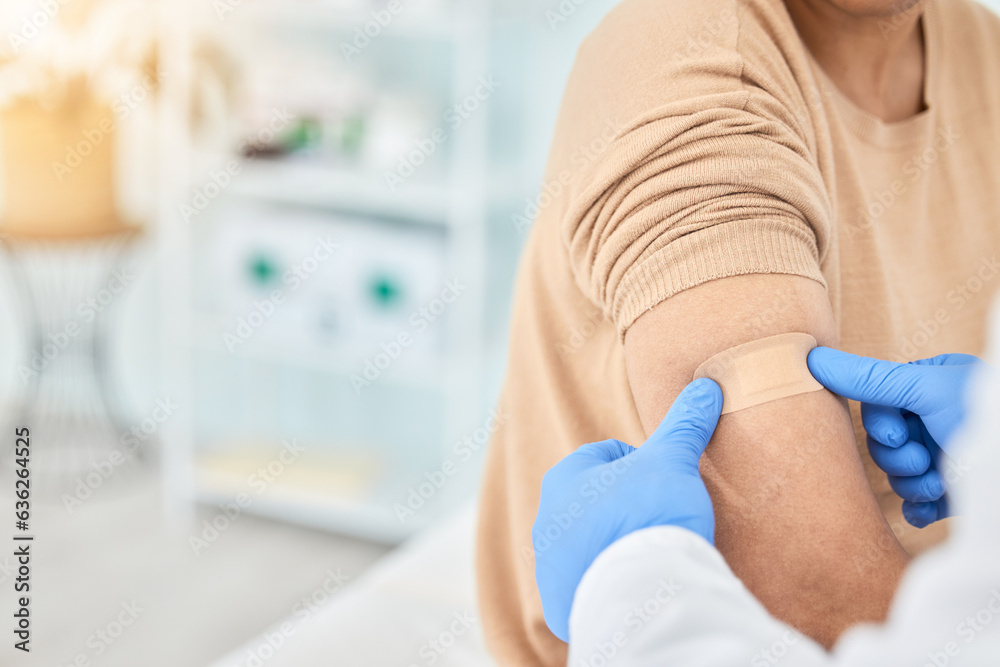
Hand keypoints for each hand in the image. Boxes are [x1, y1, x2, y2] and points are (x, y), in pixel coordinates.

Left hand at [533, 378, 721, 641]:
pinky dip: (609, 586)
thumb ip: (685, 424)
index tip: (664, 481)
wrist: (641, 591)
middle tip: (661, 518)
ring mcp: (550, 565)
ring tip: (650, 556)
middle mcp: (546, 520)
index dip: (641, 464)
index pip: (607, 455)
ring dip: (614, 547)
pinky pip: (587, 589)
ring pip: (588, 546)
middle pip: (594, 502)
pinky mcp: (560, 604)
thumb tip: (707, 386)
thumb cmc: (650, 514)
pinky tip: (637, 587)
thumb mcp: (672, 461)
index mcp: (564, 477)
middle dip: (624, 506)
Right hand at [807, 348, 982, 527]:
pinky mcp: (954, 495)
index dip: (881, 423)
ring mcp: (945, 458)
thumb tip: (811, 357)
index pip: (880, 401)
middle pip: (885, 441)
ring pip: (899, 474)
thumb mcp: (927, 392)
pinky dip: (920, 508)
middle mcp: (938, 420)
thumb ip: (869, 379)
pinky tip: (932, 509)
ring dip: (913, 483)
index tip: (899, 430)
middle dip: (899, 457)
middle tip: (922, 459)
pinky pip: (916, 503)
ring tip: (940, 484)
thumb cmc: (988, 423)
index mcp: (934, 386)